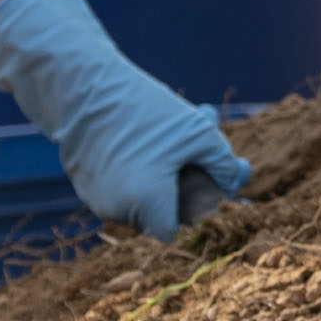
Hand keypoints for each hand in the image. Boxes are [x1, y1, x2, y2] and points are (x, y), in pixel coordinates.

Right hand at [0, 0, 251, 238]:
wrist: (85, 91)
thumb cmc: (148, 114)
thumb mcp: (201, 135)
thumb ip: (225, 167)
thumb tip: (234, 184)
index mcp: (147, 205)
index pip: (172, 230)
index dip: (190, 207)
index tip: (199, 177)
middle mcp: (117, 210)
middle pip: (161, 212)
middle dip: (184, 182)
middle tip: (201, 141)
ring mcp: (97, 199)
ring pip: (142, 198)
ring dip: (165, 171)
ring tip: (182, 127)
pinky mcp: (86, 184)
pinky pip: (121, 186)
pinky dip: (140, 168)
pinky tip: (150, 137)